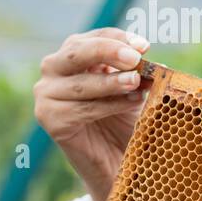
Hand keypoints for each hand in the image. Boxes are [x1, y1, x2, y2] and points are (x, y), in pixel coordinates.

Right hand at [33, 28, 150, 200]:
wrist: (117, 163)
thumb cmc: (126, 122)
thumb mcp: (134, 91)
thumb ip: (139, 75)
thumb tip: (155, 63)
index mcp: (74, 57)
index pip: (92, 38)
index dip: (117, 38)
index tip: (144, 46)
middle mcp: (54, 71)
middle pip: (76, 51)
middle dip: (108, 51)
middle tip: (135, 58)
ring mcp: (46, 95)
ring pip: (80, 83)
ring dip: (112, 82)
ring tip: (137, 84)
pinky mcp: (49, 119)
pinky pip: (81, 108)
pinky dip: (109, 104)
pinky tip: (131, 103)